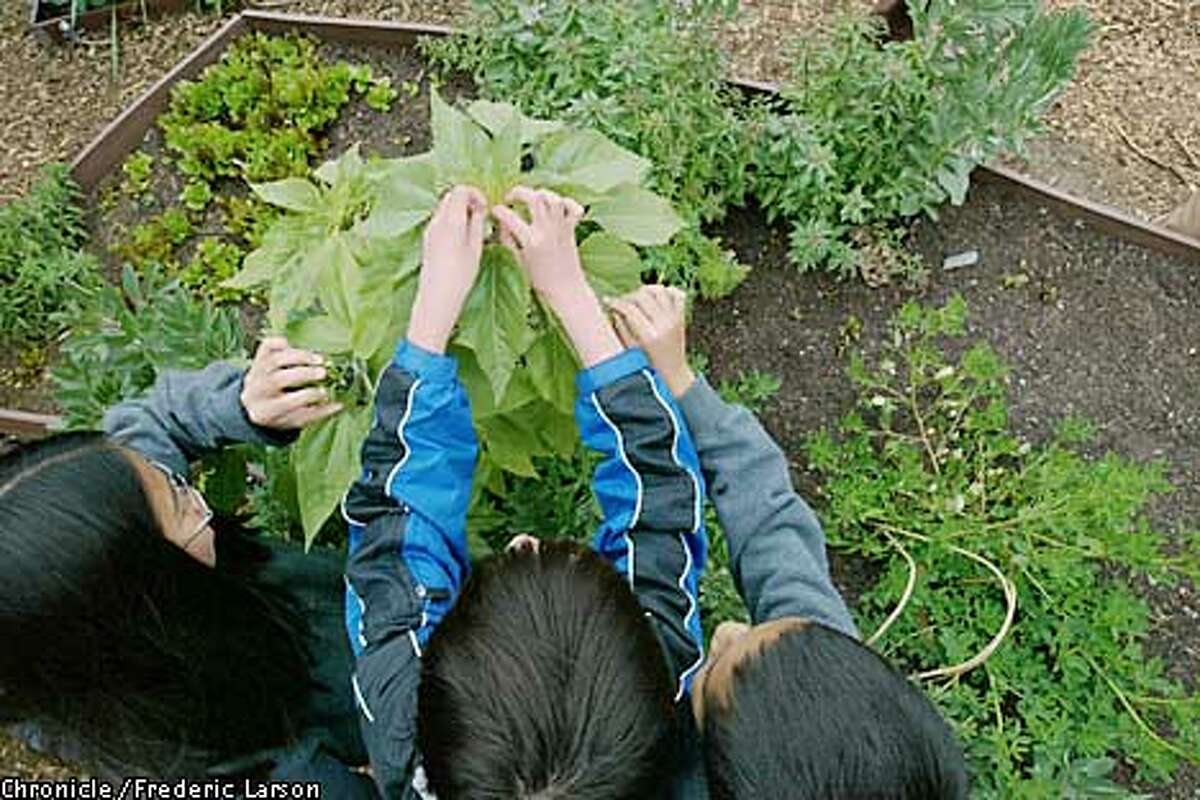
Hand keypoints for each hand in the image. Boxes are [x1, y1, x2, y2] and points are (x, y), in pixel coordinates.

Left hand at [241, 337, 341, 428]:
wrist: (249, 403)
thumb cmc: (278, 413)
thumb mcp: (294, 420)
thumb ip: (316, 414)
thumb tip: (340, 405)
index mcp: (267, 410)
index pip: (288, 402)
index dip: (308, 396)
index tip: (325, 393)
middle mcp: (259, 390)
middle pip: (279, 379)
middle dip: (304, 374)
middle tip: (323, 372)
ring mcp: (256, 372)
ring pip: (275, 359)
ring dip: (299, 356)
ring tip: (318, 359)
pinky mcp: (258, 358)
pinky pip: (266, 346)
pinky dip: (279, 342)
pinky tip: (293, 345)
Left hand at [407, 185, 488, 352]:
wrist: (436, 297)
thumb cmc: (459, 276)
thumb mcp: (475, 248)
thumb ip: (477, 224)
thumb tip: (479, 210)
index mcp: (451, 220)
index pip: (460, 190)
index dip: (475, 194)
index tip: (485, 207)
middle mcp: (437, 221)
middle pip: (450, 196)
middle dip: (466, 199)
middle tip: (480, 215)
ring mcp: (430, 230)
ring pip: (444, 208)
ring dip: (459, 210)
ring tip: (473, 228)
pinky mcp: (427, 239)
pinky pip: (440, 220)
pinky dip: (452, 220)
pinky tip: (461, 238)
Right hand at [492, 187, 620, 366]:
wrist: (566, 290)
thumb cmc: (540, 281)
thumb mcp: (517, 262)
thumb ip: (508, 241)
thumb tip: (501, 223)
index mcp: (531, 241)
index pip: (509, 217)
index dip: (498, 210)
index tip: (495, 211)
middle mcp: (547, 231)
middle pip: (534, 198)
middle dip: (519, 192)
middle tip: (511, 198)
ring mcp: (561, 229)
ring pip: (554, 198)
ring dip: (541, 194)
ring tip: (533, 199)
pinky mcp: (572, 230)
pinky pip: (574, 209)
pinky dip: (568, 203)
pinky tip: (558, 205)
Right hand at [609, 285, 695, 397]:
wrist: (672, 373)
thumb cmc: (648, 365)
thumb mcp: (629, 349)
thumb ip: (620, 326)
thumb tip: (613, 306)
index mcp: (649, 335)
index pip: (629, 308)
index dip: (615, 302)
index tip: (607, 301)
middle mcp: (665, 324)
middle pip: (643, 295)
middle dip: (629, 296)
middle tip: (622, 303)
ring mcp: (675, 318)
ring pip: (659, 290)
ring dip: (646, 291)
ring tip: (638, 300)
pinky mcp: (682, 316)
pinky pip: (677, 293)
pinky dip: (666, 291)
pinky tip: (656, 298)